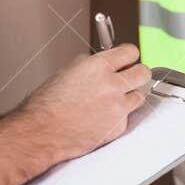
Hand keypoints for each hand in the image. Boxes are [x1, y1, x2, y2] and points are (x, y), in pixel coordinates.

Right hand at [7, 44, 152, 164]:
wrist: (41, 132)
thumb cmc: (46, 105)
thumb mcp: (67, 71)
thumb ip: (91, 65)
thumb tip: (105, 63)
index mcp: (97, 67)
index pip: (130, 52)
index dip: (129, 55)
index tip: (128, 58)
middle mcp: (112, 85)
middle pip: (144, 73)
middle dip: (137, 73)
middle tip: (130, 76)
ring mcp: (118, 107)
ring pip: (139, 96)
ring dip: (129, 96)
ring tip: (112, 99)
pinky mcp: (118, 127)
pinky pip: (127, 117)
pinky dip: (118, 116)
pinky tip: (101, 117)